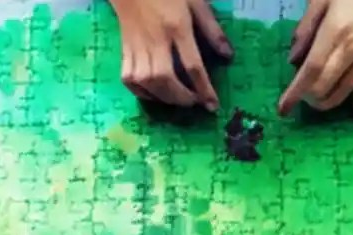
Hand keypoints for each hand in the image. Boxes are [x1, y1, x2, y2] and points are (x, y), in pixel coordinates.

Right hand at [109, 0, 232, 109]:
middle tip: (193, 103)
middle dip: (181, 97)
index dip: (204, 89)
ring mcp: (137, 46)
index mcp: (177, 27)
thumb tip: (228, 55)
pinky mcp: (124, 49)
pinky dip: (140, 92)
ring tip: (176, 100)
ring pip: (146, 81)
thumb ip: (212, 28)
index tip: (212, 106)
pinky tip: (153, 94)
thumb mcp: (196, 2)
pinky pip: (128, 78)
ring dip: (163, 98)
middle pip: (165, 78)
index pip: (192, 65)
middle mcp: (156, 40)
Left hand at [279, 0, 352, 115]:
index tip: (283, 108)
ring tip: (320, 97)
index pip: (311, 69)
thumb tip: (293, 60)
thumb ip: (305, 30)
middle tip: (303, 94)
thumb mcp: (320, 0)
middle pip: (325, 85)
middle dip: (309, 97)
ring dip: (328, 101)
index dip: (295, 92)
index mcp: (335, 30)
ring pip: (345, 91)